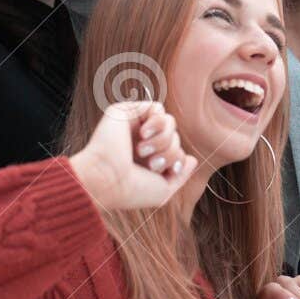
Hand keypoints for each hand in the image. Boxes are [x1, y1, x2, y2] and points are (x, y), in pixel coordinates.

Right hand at [68, 102, 194, 210]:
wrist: (107, 179)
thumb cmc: (131, 190)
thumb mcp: (162, 191)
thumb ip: (180, 176)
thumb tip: (192, 160)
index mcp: (146, 160)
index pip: (176, 150)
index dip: (177, 160)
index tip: (167, 172)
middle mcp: (139, 142)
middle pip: (174, 137)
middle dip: (170, 152)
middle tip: (152, 165)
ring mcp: (133, 126)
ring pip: (168, 122)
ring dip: (163, 139)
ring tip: (144, 151)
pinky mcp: (126, 112)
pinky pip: (157, 107)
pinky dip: (156, 122)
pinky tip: (143, 134)